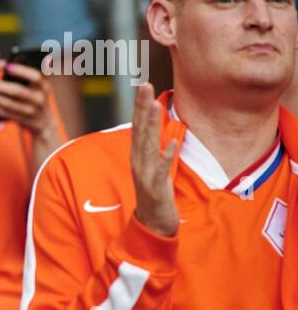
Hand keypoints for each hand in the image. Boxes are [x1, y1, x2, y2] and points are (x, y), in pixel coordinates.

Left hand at [0, 61, 57, 138]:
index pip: (35, 76)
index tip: (7, 66)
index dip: (21, 71)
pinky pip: (8, 114)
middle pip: (19, 91)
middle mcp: (41, 97)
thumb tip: (7, 66)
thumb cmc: (34, 97)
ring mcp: (33, 110)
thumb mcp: (37, 86)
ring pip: (11, 104)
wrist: (43, 121)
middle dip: (2, 87)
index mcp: (44, 84)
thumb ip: (28, 78)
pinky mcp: (26, 120)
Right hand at [131, 83, 179, 236]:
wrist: (153, 225)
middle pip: (140, 130)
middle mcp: (138, 162)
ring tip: (155, 105)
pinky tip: (173, 143)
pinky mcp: (156, 188)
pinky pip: (162, 169)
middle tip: (144, 85)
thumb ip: (154, 149)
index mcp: (138, 157)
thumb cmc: (155, 195)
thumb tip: (157, 129)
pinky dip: (166, 156)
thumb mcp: (153, 169)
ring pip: (148, 145)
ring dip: (151, 125)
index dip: (139, 107)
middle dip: (141, 107)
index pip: (138, 127)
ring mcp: (145, 175)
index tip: (143, 86)